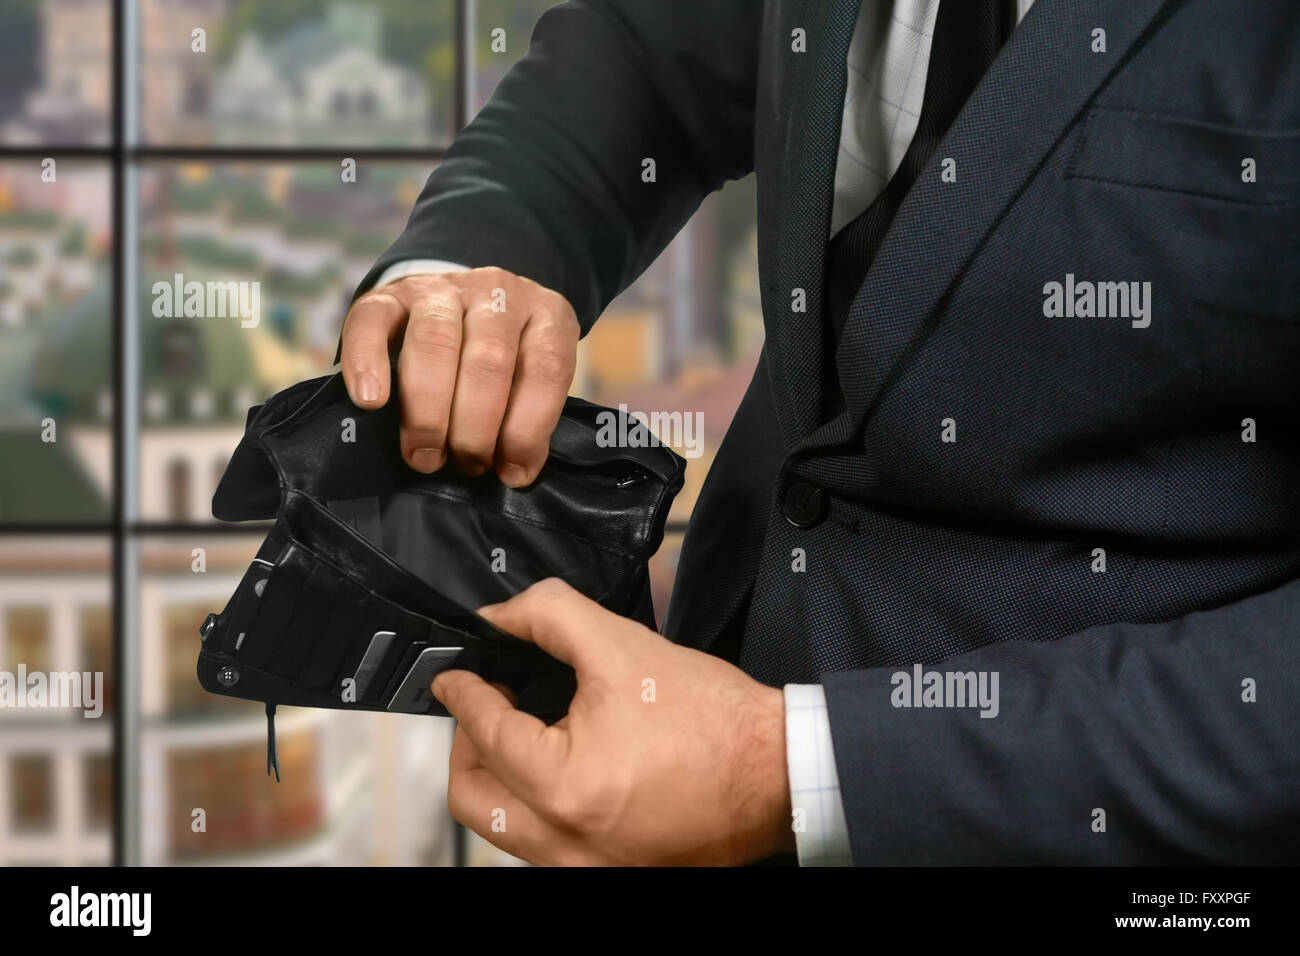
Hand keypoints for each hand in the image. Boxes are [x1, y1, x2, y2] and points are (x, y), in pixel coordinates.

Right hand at [339, 268, 579, 485]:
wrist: (459, 305)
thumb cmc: (502, 361)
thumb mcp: (530, 379)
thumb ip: (526, 417)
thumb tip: (513, 471)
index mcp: (546, 315)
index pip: (546, 368)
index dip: (528, 428)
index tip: (512, 472)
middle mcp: (498, 292)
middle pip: (489, 360)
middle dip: (476, 428)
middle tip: (466, 466)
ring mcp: (442, 288)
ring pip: (435, 341)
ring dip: (429, 411)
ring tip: (424, 455)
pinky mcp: (390, 294)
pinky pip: (371, 320)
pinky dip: (368, 362)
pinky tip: (370, 402)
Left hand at [431, 578, 795, 865]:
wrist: (778, 772)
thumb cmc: (713, 719)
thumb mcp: (622, 645)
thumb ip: (549, 616)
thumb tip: (499, 617)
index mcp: (563, 787)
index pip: (483, 732)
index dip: (463, 692)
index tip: (454, 677)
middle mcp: (566, 844)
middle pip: (473, 797)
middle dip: (469, 743)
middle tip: (488, 704)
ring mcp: (587, 869)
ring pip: (505, 827)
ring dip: (501, 777)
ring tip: (526, 732)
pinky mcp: (609, 875)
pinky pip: (543, 844)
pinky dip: (537, 805)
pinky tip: (563, 766)